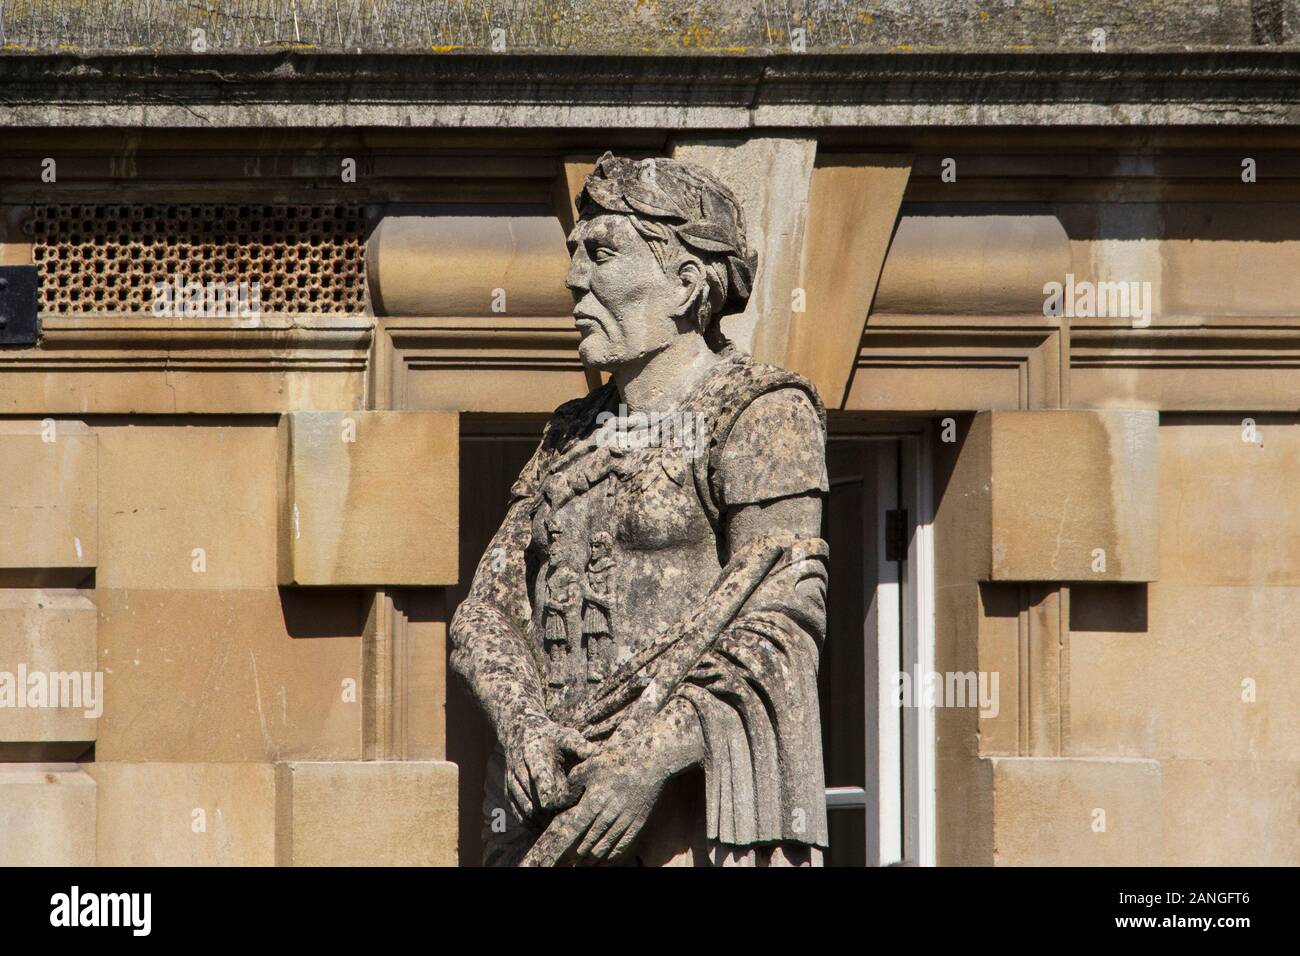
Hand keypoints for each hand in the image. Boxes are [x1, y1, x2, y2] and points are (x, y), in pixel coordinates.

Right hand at [504, 711, 593, 819]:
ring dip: (545, 821)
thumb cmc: (550, 736)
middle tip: (574, 815)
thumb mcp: (565, 736)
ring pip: (528, 813)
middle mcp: (519, 771)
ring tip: (564, 821)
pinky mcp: (509, 794)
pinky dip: (534, 825)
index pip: (541, 780)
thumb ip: (579, 746)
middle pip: (537, 803)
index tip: (573, 800)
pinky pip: (520, 816)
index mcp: (534, 756)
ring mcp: (512, 784)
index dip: (556, 796)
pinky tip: (550, 825)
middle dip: (555, 812)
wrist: (520, 731)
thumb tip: (597, 755)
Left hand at [561, 735, 673, 863]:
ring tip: (579, 864)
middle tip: (561, 863)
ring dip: (588, 861)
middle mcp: (608, 817)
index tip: (546, 860)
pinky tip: (602, 860)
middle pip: (585, 848)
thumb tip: (555, 804)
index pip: (570, 834)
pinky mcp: (637, 824)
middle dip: (572, 858)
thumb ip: (570, 787)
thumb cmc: (617, 759)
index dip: (557, 850)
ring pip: (602, 851)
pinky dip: (608, 858)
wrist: (652, 759)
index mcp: (593, 803)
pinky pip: (620, 848)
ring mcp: (624, 823)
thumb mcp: (587, 766)